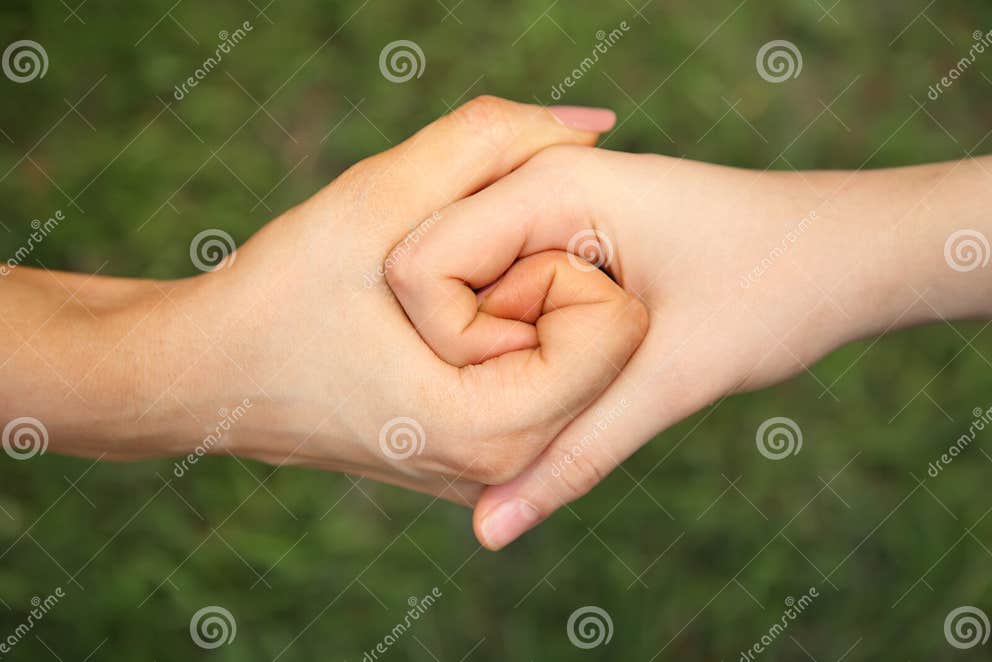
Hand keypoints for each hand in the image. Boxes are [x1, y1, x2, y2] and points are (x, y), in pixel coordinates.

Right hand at [72, 98, 647, 506]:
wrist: (206, 374)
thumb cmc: (278, 292)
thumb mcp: (378, 197)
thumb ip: (494, 142)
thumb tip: (599, 128)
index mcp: (490, 429)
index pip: (618, 324)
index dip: (552, 259)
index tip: (471, 257)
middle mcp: (504, 471)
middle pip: (606, 344)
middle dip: (543, 284)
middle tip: (450, 278)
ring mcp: (491, 475)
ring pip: (579, 362)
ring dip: (530, 306)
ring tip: (442, 300)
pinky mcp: (478, 462)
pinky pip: (545, 383)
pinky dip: (517, 335)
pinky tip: (449, 323)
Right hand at [389, 144, 991, 546]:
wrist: (855, 249)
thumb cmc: (779, 287)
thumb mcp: (671, 380)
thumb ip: (572, 453)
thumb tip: (488, 534)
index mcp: (546, 188)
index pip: (418, 263)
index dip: (444, 338)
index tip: (519, 376)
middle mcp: (540, 187)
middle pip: (440, 281)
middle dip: (478, 349)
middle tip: (568, 379)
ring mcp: (556, 211)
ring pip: (479, 294)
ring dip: (511, 348)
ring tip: (593, 364)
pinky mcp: (576, 240)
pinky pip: (518, 295)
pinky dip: (534, 339)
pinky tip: (579, 360)